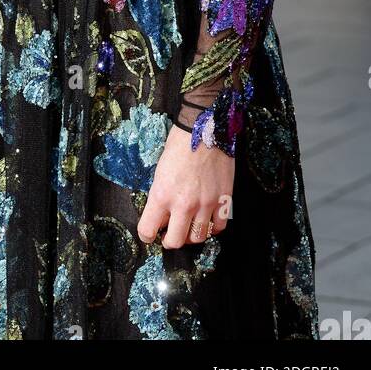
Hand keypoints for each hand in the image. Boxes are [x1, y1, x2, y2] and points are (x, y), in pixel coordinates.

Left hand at [138, 125, 233, 248]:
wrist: (204, 127)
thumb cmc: (179, 144)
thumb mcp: (160, 170)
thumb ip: (161, 196)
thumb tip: (162, 215)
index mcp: (162, 194)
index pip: (148, 230)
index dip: (147, 235)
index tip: (149, 233)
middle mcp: (183, 203)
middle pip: (175, 242)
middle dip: (169, 240)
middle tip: (168, 234)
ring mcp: (206, 204)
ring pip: (198, 238)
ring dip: (190, 235)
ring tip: (187, 226)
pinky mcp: (223, 199)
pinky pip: (219, 227)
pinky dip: (212, 227)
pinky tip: (206, 220)